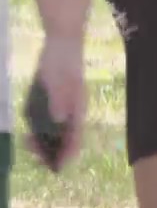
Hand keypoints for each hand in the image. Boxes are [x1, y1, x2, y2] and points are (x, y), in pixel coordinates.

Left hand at [30, 33, 84, 170]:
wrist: (61, 40)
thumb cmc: (63, 59)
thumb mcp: (60, 79)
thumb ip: (60, 99)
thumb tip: (58, 121)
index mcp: (78, 107)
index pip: (76, 136)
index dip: (68, 153)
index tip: (56, 166)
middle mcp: (71, 110)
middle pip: (64, 138)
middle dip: (50, 150)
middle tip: (32, 152)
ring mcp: (62, 106)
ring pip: (54, 131)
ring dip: (43, 141)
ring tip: (27, 144)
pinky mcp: (52, 101)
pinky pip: (45, 121)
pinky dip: (37, 129)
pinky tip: (28, 131)